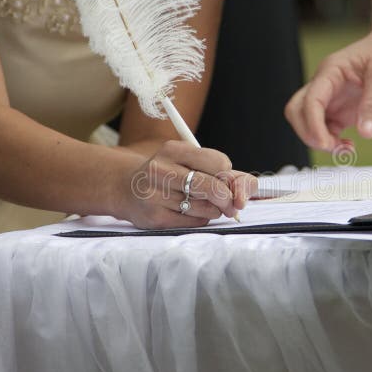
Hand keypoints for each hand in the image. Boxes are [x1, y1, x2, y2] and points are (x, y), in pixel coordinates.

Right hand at [115, 141, 257, 228]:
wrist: (126, 188)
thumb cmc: (168, 174)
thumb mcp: (189, 162)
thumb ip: (221, 172)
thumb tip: (246, 190)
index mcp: (174, 150)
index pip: (219, 163)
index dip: (229, 176)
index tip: (226, 181)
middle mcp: (161, 170)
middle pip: (212, 187)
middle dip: (228, 199)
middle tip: (231, 204)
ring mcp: (155, 194)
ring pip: (205, 208)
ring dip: (213, 210)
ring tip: (204, 205)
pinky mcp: (154, 217)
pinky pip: (193, 222)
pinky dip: (201, 220)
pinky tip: (190, 212)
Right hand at [285, 24, 371, 150]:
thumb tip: (365, 132)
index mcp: (330, 72)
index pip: (310, 100)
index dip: (313, 124)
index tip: (326, 143)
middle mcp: (324, 86)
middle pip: (297, 111)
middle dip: (308, 133)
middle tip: (332, 146)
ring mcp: (330, 99)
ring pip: (307, 123)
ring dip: (319, 140)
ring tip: (345, 149)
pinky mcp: (338, 111)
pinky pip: (325, 130)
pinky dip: (331, 142)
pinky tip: (348, 146)